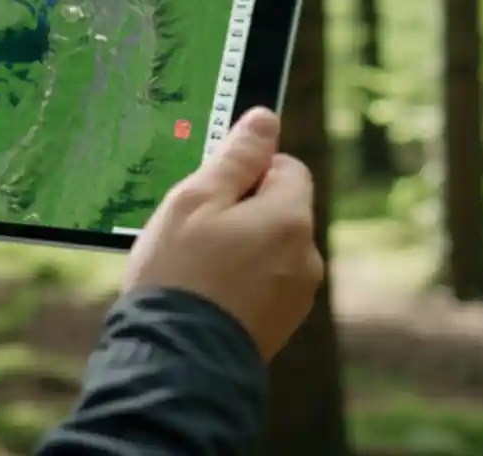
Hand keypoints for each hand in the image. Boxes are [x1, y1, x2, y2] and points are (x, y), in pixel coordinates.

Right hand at [123, 107, 323, 360]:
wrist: (175, 363)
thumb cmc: (180, 275)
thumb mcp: (196, 200)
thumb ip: (236, 157)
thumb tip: (266, 119)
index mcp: (290, 218)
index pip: (286, 167)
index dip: (247, 171)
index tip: (209, 191)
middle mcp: (306, 256)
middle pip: (279, 210)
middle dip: (240, 212)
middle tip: (193, 232)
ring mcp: (297, 296)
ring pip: (269, 249)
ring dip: (238, 248)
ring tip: (194, 269)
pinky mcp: (281, 326)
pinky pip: (263, 285)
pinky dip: (238, 282)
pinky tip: (204, 296)